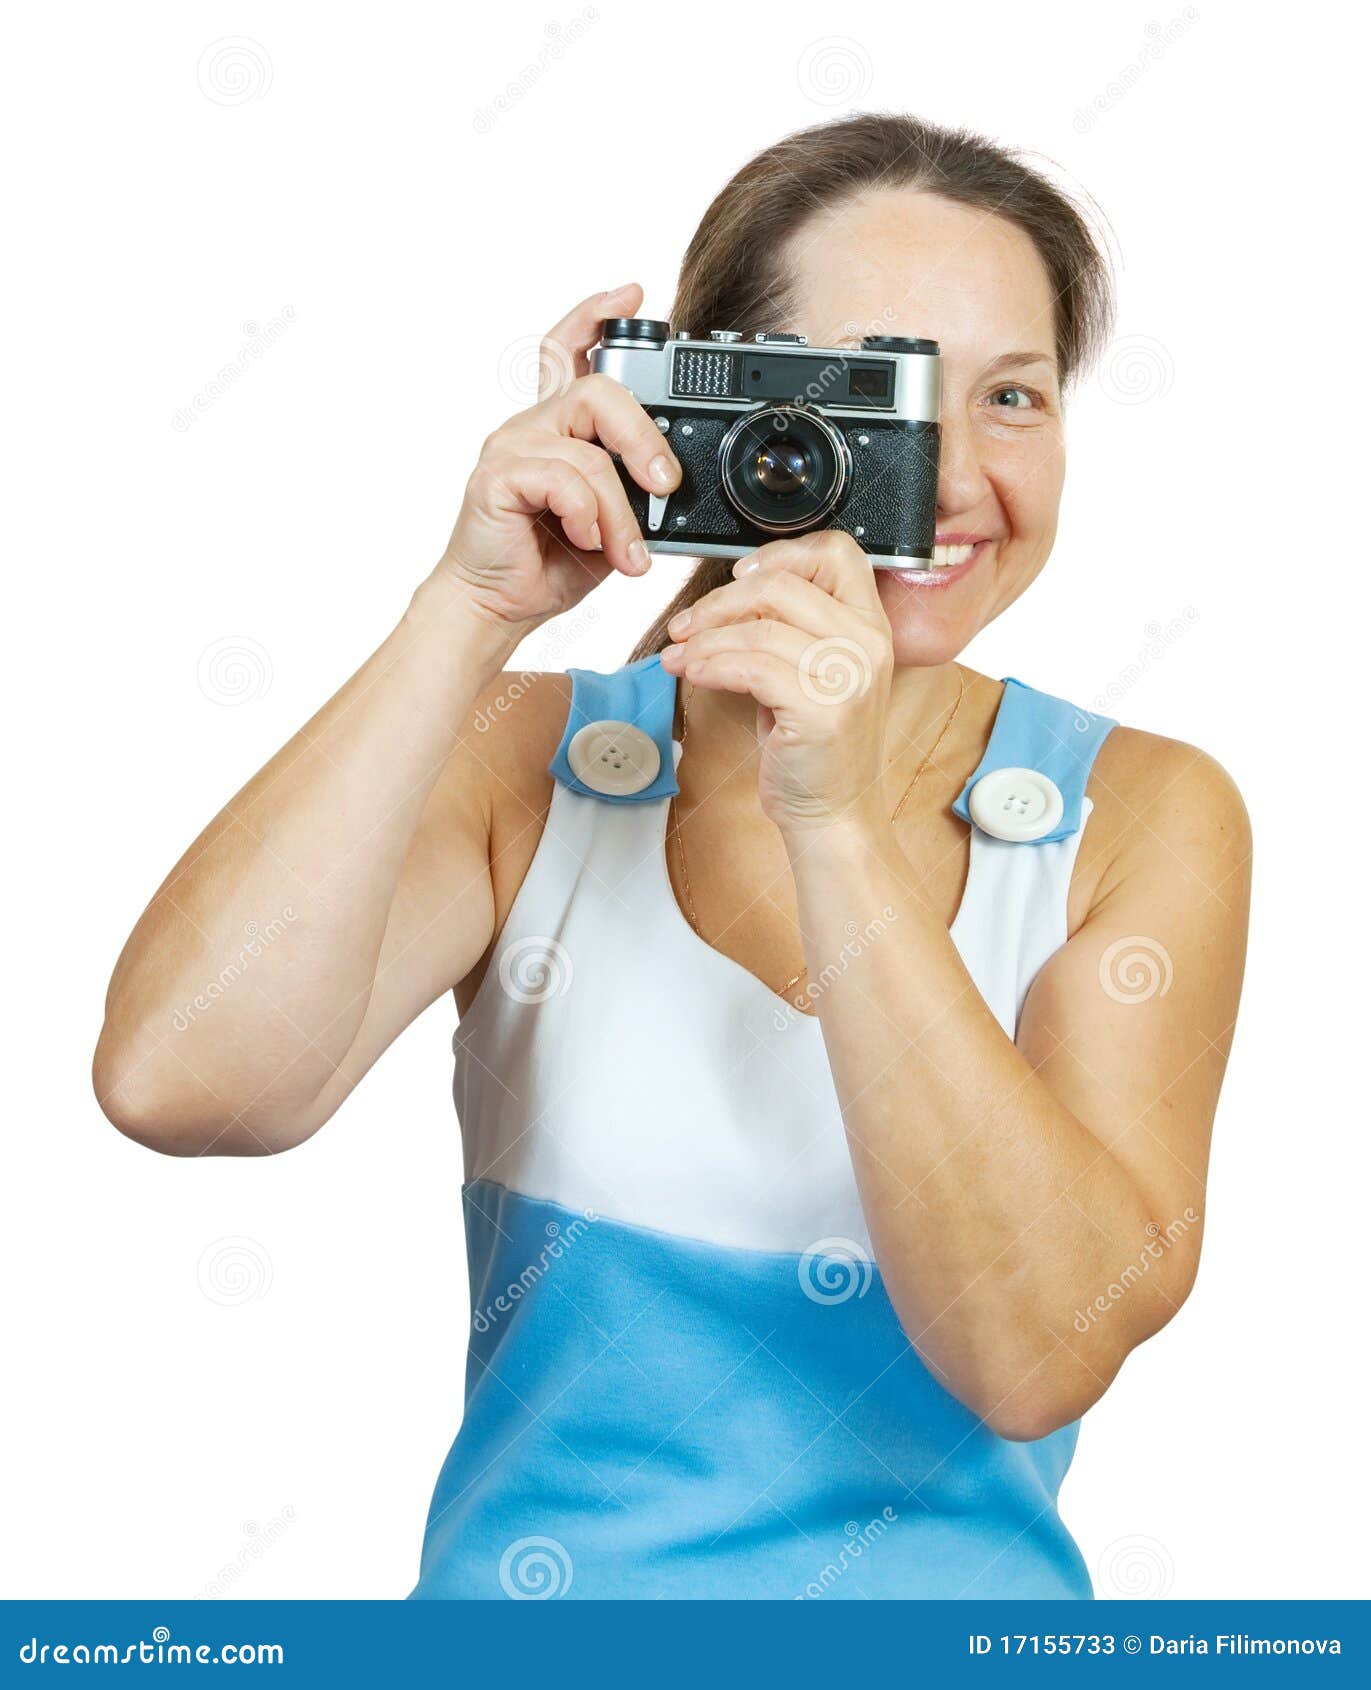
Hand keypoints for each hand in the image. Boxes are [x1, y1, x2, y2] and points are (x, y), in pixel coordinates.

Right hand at [423, 283, 681, 634]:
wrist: (497, 607)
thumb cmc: (550, 563)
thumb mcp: (611, 521)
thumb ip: (634, 491)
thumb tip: (676, 483)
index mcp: (557, 428)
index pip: (568, 350)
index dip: (595, 315)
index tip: (633, 294)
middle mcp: (532, 425)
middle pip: (599, 391)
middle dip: (644, 439)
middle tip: (665, 484)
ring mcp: (511, 446)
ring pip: (590, 452)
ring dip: (620, 511)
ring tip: (625, 553)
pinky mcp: (497, 476)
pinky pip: (563, 479)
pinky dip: (588, 516)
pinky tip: (586, 541)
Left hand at [658, 531, 894, 835]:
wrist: (834, 814)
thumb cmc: (815, 749)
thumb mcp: (813, 675)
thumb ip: (789, 629)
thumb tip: (729, 597)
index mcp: (871, 627)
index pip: (836, 552)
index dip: (780, 555)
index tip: (741, 577)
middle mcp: (868, 645)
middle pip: (782, 585)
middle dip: (721, 601)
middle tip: (688, 624)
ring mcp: (849, 677)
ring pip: (759, 629)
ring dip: (705, 640)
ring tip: (682, 655)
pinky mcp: (823, 710)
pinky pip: (750, 667)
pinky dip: (710, 665)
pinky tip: (695, 673)